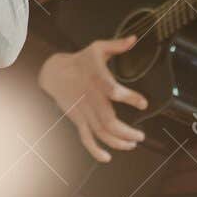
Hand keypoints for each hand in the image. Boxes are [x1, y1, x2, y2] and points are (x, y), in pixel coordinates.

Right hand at [38, 36, 148, 163]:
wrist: (52, 72)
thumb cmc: (80, 60)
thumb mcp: (97, 48)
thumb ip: (116, 45)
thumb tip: (134, 38)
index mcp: (96, 79)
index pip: (111, 89)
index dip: (127, 97)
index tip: (143, 103)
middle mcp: (90, 97)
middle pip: (108, 120)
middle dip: (126, 132)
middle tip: (141, 136)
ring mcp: (83, 110)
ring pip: (99, 132)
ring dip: (116, 142)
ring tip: (132, 143)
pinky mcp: (77, 118)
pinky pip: (85, 137)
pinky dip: (94, 149)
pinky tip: (106, 158)